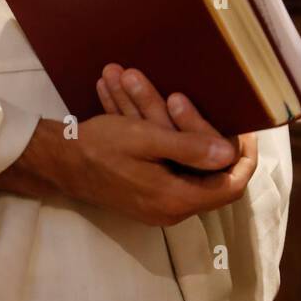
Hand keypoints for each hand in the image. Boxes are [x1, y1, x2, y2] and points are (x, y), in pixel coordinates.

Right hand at [97, 63, 257, 205]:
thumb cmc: (98, 149)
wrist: (57, 162)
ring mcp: (158, 204)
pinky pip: (166, 164)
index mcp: (176, 199)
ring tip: (159, 91)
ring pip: (184, 164)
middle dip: (200, 130)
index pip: (230, 185)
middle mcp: (171, 209)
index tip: (242, 128)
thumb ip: (191, 148)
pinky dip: (161, 136)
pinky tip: (142, 106)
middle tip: (182, 99)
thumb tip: (229, 154)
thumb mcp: (147, 140)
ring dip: (176, 128)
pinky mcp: (145, 194)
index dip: (244, 158)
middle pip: (208, 172)